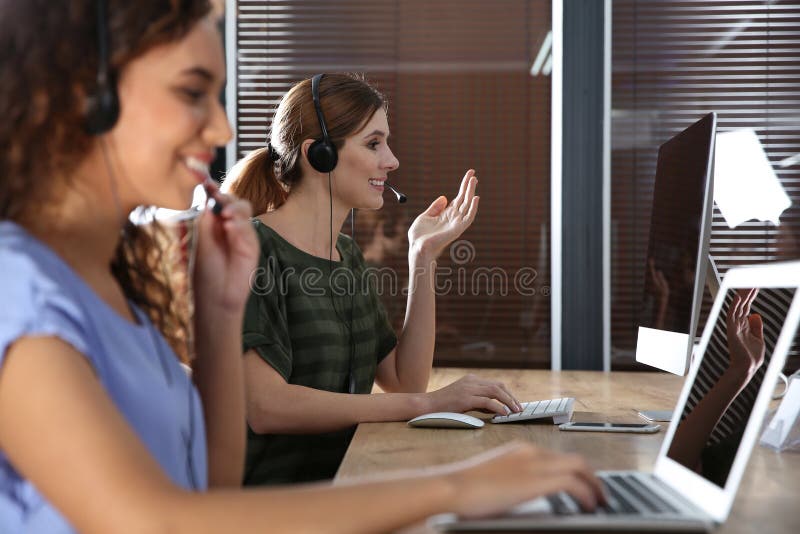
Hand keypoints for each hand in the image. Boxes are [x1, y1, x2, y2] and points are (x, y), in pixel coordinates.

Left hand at [193, 195, 259, 314]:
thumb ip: (206, 217)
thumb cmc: (205, 272)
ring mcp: (243, 237)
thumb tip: (208, 192)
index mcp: (216, 224)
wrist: (215, 298)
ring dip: (234, 210)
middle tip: (217, 198)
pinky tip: (229, 228)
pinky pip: (249, 230)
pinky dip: (239, 226)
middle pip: (235, 202)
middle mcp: (231, 228)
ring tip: (224, 216)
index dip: (215, 191)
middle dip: (227, 198)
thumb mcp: (201, 239)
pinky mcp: (252, 248)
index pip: (219, 201)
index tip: (207, 184)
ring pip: (245, 212)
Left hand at [407, 169, 479, 260]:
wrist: (417, 248)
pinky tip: (476, 197)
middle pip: (464, 198)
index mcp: (446, 214)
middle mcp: (453, 217)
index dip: (463, 186)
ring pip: (467, 205)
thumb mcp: (425, 216)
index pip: (458, 197)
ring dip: (471, 192)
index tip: (469, 175)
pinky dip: (473, 208)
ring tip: (474, 180)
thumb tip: (444, 197)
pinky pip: (468, 217)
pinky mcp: (457, 229)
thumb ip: (435, 208)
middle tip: (473, 173)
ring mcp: (456, 223)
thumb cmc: (419, 236)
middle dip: (468, 186)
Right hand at [426, 374, 521, 414]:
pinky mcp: (465, 398)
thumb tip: (494, 408)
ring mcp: (468, 389)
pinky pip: (487, 402)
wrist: (427, 405)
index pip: (495, 384)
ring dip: (508, 402)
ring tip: (515, 411)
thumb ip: (478, 401)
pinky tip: (504, 414)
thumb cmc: (444, 405)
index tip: (515, 403)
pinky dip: (498, 407)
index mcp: (471, 380)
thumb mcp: (463, 399)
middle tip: (519, 408)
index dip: (508, 394)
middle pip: (498, 386)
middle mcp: (471, 381)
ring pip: (495, 392)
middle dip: (511, 397)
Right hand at [443, 442, 606, 517]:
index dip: (578, 472)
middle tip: (600, 494)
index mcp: (522, 451)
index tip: (586, 486)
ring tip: (601, 501)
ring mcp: (534, 464)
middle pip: (575, 459)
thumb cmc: (464, 488)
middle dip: (592, 477)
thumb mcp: (494, 478)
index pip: (560, 457)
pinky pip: (573, 484)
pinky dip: (587, 493)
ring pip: (579, 467)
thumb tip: (521, 492)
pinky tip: (590, 506)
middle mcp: (531, 452)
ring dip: (595, 484)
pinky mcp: (535, 481)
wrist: (450, 487)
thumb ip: (512, 480)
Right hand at [726, 288, 764, 378]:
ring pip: (737, 307)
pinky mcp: (732, 330)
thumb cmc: (751, 358)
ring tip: (747, 285)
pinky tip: (738, 297)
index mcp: (744, 326)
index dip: (751, 296)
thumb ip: (757, 327)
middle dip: (747, 292)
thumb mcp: (759, 339)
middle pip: (742, 304)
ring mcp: (734, 327)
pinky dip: (734, 306)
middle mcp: (738, 324)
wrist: (746, 369)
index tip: (754, 286)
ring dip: (742, 296)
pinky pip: (732, 315)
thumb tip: (756, 315)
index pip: (747, 307)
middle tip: (750, 280)